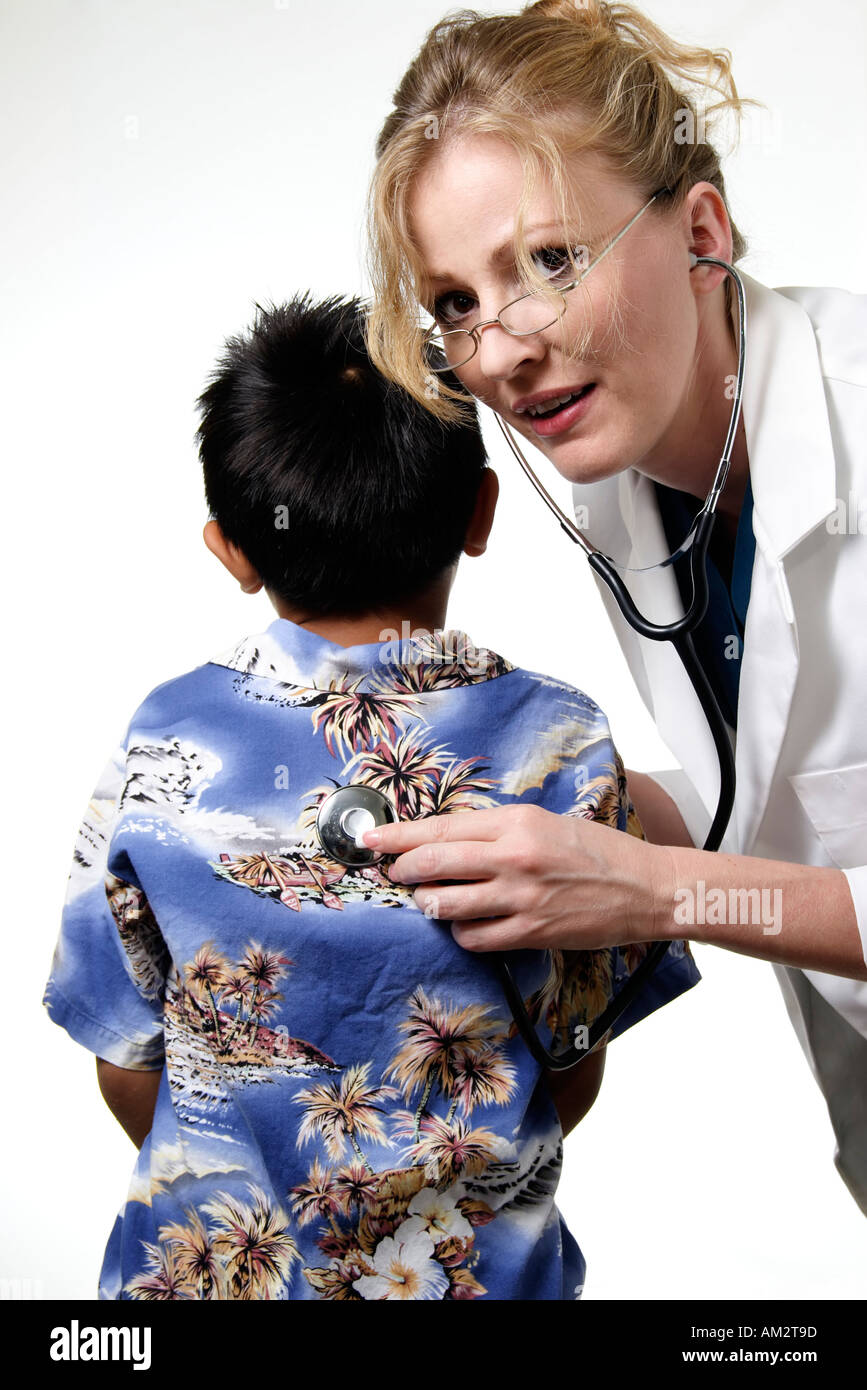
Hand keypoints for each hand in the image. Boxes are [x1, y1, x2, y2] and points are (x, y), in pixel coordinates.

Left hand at [363, 804, 674, 952]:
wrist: (644, 888)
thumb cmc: (596, 852)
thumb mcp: (544, 823)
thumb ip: (496, 830)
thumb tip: (446, 839)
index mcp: (516, 821)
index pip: (441, 827)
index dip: (398, 836)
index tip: (371, 839)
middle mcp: (513, 856)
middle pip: (432, 862)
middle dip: (401, 869)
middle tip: (390, 872)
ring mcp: (520, 897)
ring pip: (444, 903)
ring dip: (427, 902)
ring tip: (428, 899)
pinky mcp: (530, 932)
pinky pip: (471, 936)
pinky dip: (459, 932)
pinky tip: (465, 924)